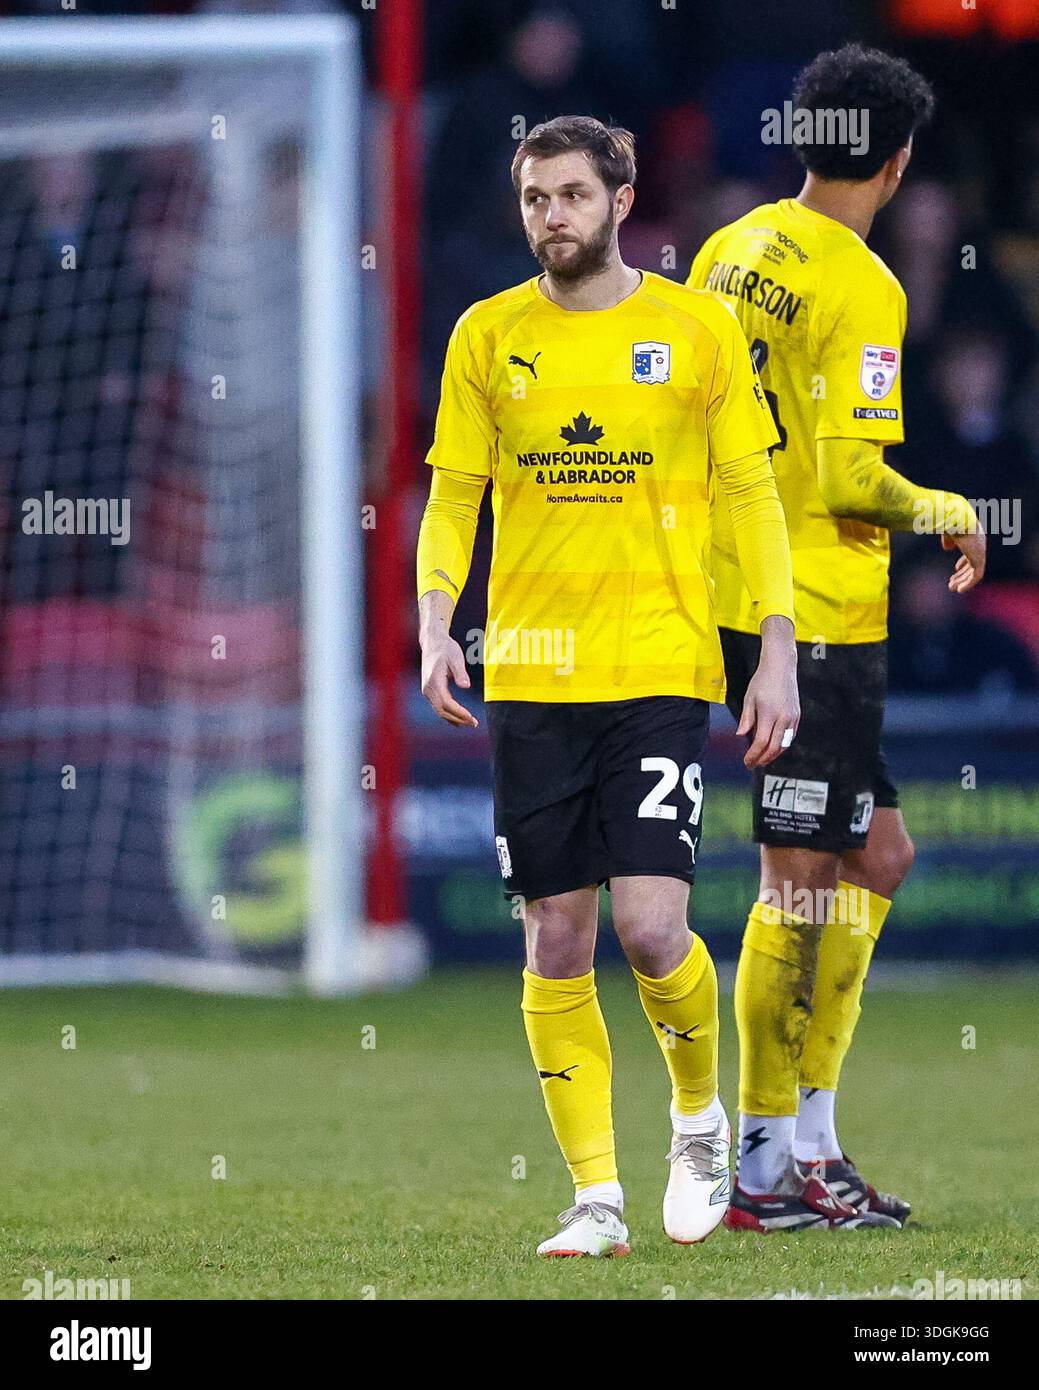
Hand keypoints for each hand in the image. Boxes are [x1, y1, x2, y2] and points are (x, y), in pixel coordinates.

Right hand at [420, 630, 478, 727]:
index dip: (458, 712)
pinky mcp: (429, 690)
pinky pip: (438, 706)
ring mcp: (427, 690)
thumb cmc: (445, 648)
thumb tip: (465, 686)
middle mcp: (428, 688)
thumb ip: (460, 672)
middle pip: (442, 710)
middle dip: (458, 719)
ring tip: (470, 723)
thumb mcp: (455, 657)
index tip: (471, 718)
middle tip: (474, 723)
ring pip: (439, 710)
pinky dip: (448, 715)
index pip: (446, 702)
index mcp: (434, 681)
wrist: (432, 642)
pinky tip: (458, 721)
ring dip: (454, 719)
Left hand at [738, 617, 799, 767]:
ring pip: (784, 744)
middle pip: (775, 748)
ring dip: (773, 755)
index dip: (754, 755)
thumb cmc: (763, 680)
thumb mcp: (749, 699)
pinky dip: (781, 745)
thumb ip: (746, 719)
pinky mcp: (797, 715)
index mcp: (769, 714)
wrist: (781, 667)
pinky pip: (790, 736)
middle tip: (753, 764)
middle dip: (763, 759)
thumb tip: (741, 736)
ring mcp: (792, 717)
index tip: (747, 761)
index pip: (761, 742)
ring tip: (762, 759)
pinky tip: (773, 747)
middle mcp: (783, 718)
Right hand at [942, 525, 985, 592]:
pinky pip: (976, 575)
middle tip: (952, 584)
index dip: (964, 562)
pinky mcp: (979, 559)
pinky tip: (960, 590)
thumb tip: (947, 548)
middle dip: (962, 574)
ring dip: (964, 581)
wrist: (957, 519)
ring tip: (954, 589)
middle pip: (972, 563)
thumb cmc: (950, 522)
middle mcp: (979, 544)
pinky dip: (969, 583)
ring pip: (974, 571)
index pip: (971, 552)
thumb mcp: (947, 531)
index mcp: (973, 536)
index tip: (956, 569)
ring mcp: (980, 552)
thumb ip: (948, 539)